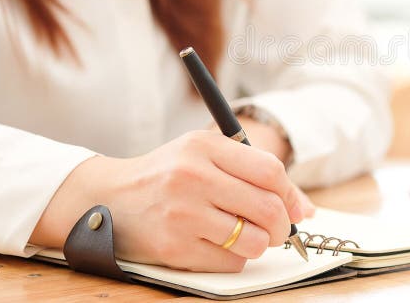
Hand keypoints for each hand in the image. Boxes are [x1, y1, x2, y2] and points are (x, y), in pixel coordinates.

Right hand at [31, 130, 305, 271]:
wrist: (106, 197)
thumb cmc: (166, 175)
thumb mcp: (202, 154)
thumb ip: (251, 172)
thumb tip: (303, 209)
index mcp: (204, 146)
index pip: (270, 171)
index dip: (292, 195)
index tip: (297, 209)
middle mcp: (193, 177)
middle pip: (267, 208)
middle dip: (281, 226)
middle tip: (276, 231)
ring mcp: (182, 214)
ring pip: (252, 241)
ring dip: (258, 245)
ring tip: (246, 238)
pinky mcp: (172, 248)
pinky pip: (229, 262)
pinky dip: (234, 259)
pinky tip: (218, 246)